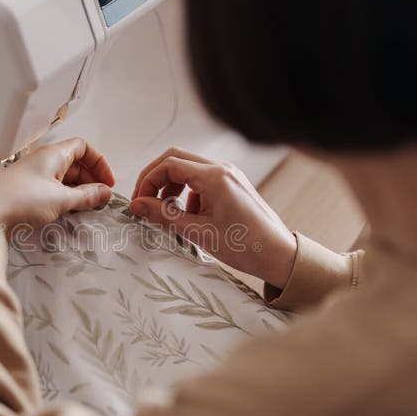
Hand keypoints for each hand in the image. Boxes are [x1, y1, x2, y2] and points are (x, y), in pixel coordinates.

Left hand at [0, 138, 114, 228]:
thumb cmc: (22, 199)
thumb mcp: (62, 199)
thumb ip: (87, 196)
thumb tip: (104, 193)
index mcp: (53, 154)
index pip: (83, 147)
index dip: (99, 163)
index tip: (107, 183)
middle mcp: (43, 160)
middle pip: (75, 163)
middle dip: (91, 179)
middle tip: (99, 199)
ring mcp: (33, 175)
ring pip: (64, 177)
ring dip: (78, 190)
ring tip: (86, 207)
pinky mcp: (25, 191)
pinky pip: (52, 189)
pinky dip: (64, 197)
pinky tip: (67, 210)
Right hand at [131, 148, 296, 288]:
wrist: (280, 256)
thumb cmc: (246, 246)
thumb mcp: (198, 232)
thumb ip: (164, 215)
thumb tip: (137, 205)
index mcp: (215, 176)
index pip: (169, 164)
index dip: (148, 181)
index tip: (138, 202)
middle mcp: (223, 169)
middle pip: (176, 159)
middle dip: (156, 179)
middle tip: (144, 201)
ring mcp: (229, 175)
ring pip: (188, 169)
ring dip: (171, 187)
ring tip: (166, 213)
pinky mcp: (233, 185)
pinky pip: (202, 180)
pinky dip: (188, 194)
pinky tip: (189, 217)